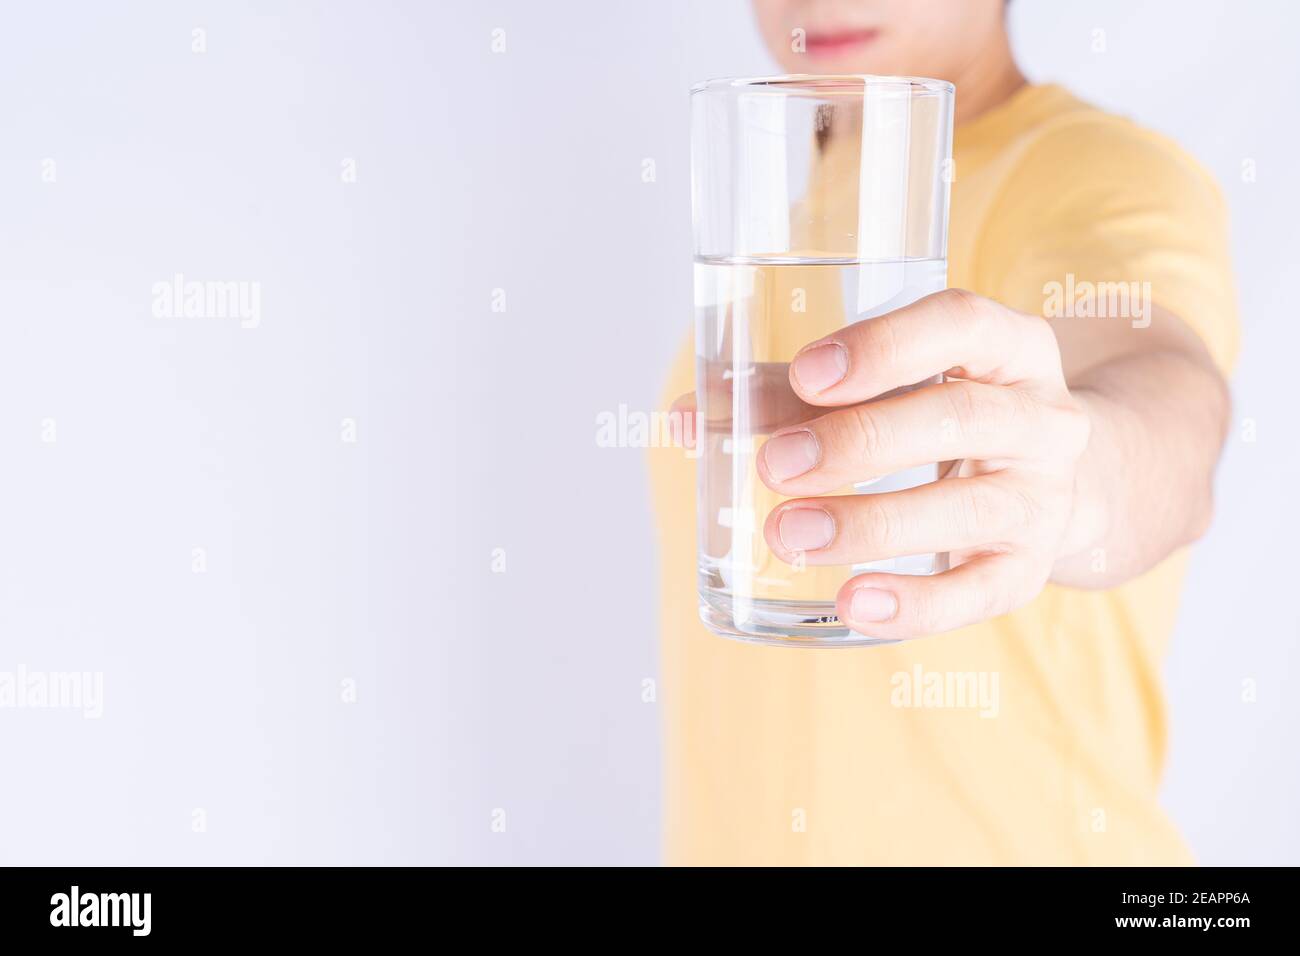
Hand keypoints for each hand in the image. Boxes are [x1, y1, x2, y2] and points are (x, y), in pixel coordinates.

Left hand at [759, 288, 1090, 639]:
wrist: (1044, 487)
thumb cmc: (936, 419)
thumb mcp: (889, 388)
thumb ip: (792, 395)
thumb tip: (687, 417)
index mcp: (1008, 346)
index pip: (962, 324)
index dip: (886, 346)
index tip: (810, 374)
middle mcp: (1042, 417)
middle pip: (960, 418)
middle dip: (860, 442)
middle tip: (775, 466)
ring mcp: (1042, 497)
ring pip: (967, 509)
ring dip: (870, 523)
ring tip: (788, 534)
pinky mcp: (1027, 569)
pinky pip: (976, 592)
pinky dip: (913, 603)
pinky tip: (852, 602)